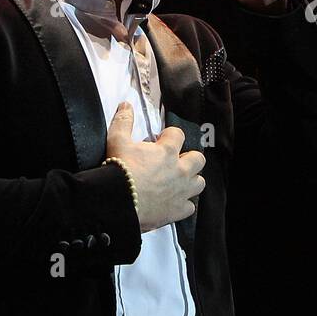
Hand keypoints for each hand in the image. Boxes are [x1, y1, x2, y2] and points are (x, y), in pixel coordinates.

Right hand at [105, 102, 205, 232]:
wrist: (118, 201)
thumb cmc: (119, 170)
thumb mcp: (117, 141)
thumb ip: (124, 122)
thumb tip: (126, 105)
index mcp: (167, 151)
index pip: (179, 134)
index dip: (171, 136)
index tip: (162, 140)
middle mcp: (180, 170)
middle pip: (198, 159)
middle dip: (189, 158)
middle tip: (175, 162)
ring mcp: (181, 191)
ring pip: (199, 183)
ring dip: (191, 181)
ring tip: (178, 182)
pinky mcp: (178, 210)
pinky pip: (190, 207)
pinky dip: (183, 205)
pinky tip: (173, 203)